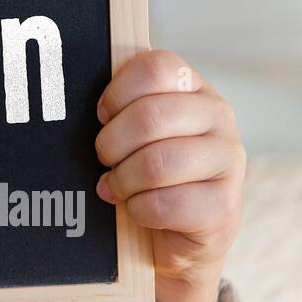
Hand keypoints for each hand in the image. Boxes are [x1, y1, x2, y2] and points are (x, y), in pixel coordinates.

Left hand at [94, 50, 245, 301]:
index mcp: (193, 87)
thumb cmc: (147, 172)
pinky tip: (139, 210)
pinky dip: (139, 211)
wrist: (179, 234)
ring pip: (157, 163)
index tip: (102, 117)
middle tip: (105, 159)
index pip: (156, 67)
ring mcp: (228, 160)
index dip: (117, 94)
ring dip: (124, 180)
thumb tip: (72, 98)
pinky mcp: (225, 205)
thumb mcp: (135, 130)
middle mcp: (219, 116)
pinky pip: (166, 204)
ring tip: (118, 187)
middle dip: (112, 144)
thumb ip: (120, 106)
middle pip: (150, 116)